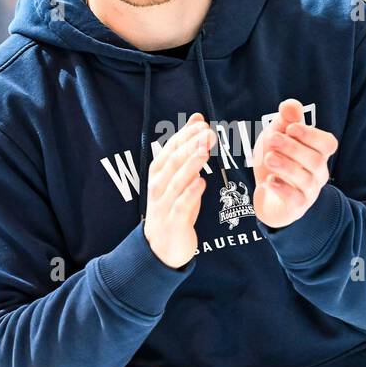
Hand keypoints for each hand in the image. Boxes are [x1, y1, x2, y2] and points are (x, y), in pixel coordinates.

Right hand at [143, 112, 214, 267]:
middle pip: (173, 162)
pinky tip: (201, 182)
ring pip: (176, 181)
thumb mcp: (180, 176)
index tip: (202, 124)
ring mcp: (163, 204)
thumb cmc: (173, 206)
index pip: (171, 149)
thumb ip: (187, 149)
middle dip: (190, 146)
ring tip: (204, 151)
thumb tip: (198, 119)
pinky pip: (180, 206)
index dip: (185, 135)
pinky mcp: (172, 222)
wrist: (162, 247)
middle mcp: (158, 186)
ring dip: (190, 165)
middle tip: (207, 133)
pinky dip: (190, 194)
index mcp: (159, 172)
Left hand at [252, 98, 338, 228]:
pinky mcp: (296, 207)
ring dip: (286, 166)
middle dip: (293, 148)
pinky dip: (283, 189)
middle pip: (316, 160)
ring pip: (306, 179)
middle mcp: (318, 173)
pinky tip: (269, 180)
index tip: (290, 127)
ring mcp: (309, 191)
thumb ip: (285, 119)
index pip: (328, 144)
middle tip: (272, 139)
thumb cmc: (277, 161)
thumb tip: (290, 105)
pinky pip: (296, 199)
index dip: (311, 135)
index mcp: (317, 153)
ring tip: (268, 158)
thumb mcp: (277, 136)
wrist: (267, 195)